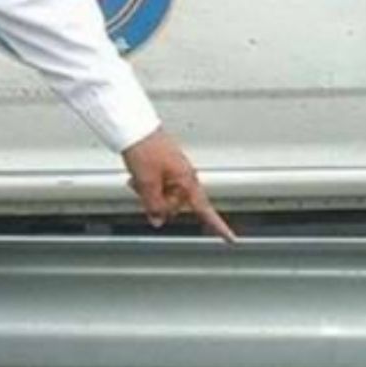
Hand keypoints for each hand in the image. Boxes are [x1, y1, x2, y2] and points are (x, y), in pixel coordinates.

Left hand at [122, 128, 237, 242]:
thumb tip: (158, 221)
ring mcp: (176, 172)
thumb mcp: (147, 183)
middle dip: (159, 203)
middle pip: (176, 206)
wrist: (135, 127)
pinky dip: (148, 185)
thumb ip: (154, 205)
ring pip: (164, 196)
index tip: (230, 239)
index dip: (219, 227)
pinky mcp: (166, 167)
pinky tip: (137, 176)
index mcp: (187, 181)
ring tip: (137, 178)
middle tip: (143, 189)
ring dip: (149, 193)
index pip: (206, 210)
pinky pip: (159, 185)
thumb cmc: (145, 148)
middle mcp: (185, 177)